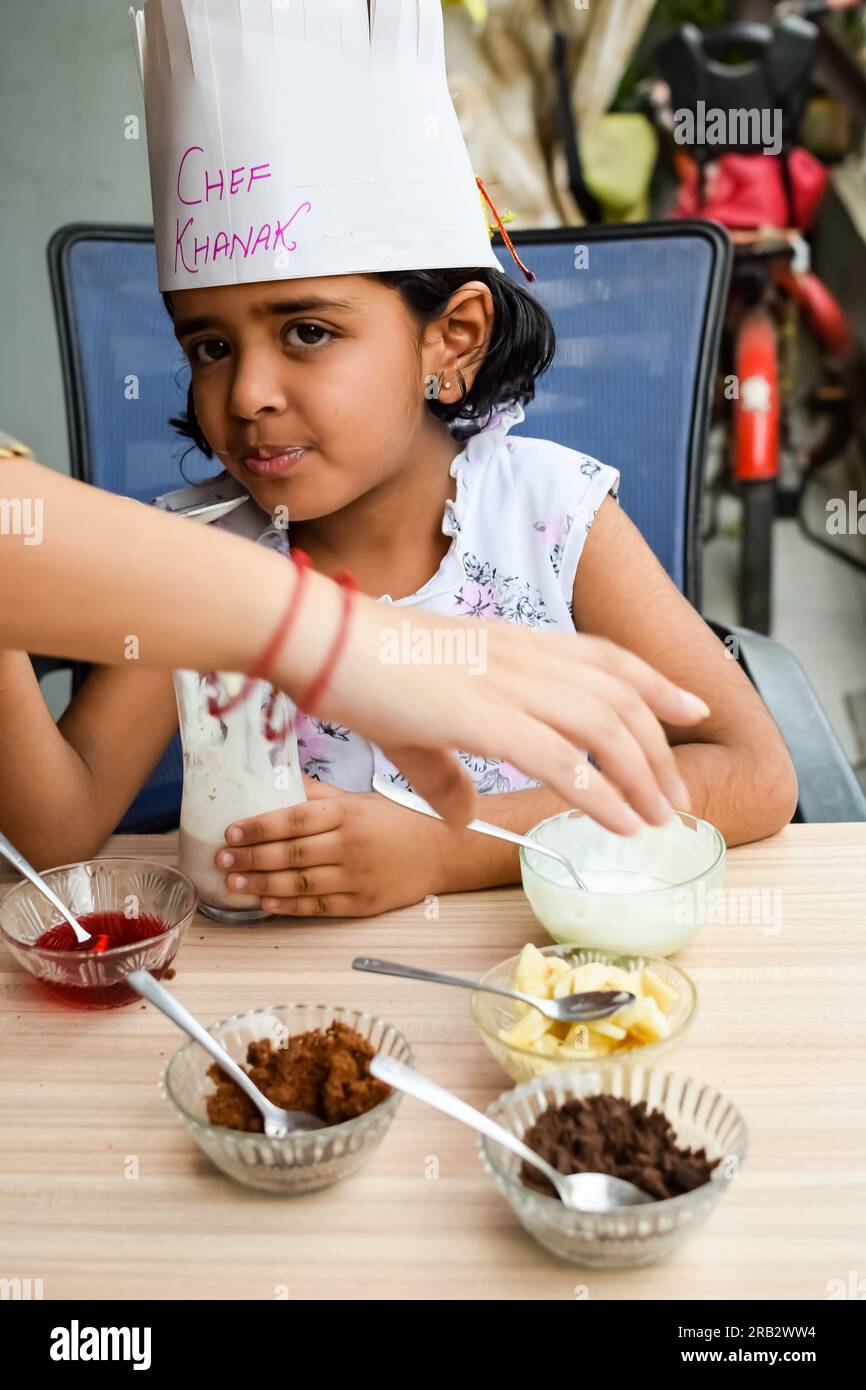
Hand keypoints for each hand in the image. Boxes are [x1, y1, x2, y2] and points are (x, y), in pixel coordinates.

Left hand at [214, 777, 443, 916]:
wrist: (444, 849)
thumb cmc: (397, 819)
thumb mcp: (358, 799)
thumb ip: (316, 792)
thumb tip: (276, 775)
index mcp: (347, 813)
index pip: (295, 818)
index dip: (260, 826)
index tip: (230, 830)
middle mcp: (350, 845)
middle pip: (292, 853)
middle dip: (251, 856)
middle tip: (221, 858)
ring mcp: (357, 877)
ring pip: (300, 883)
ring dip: (262, 883)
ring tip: (232, 882)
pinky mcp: (363, 904)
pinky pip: (319, 908)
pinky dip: (289, 907)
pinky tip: (265, 902)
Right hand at [277, 588, 709, 835]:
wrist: (320, 641)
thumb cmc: (361, 670)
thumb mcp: (416, 727)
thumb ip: (445, 773)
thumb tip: (460, 814)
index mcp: (513, 644)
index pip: (604, 659)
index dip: (654, 683)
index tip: (689, 708)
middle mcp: (523, 656)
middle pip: (620, 696)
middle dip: (659, 748)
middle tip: (679, 795)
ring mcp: (507, 683)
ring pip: (604, 727)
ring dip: (642, 775)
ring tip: (661, 817)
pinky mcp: (483, 717)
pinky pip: (561, 759)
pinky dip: (600, 793)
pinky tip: (621, 822)